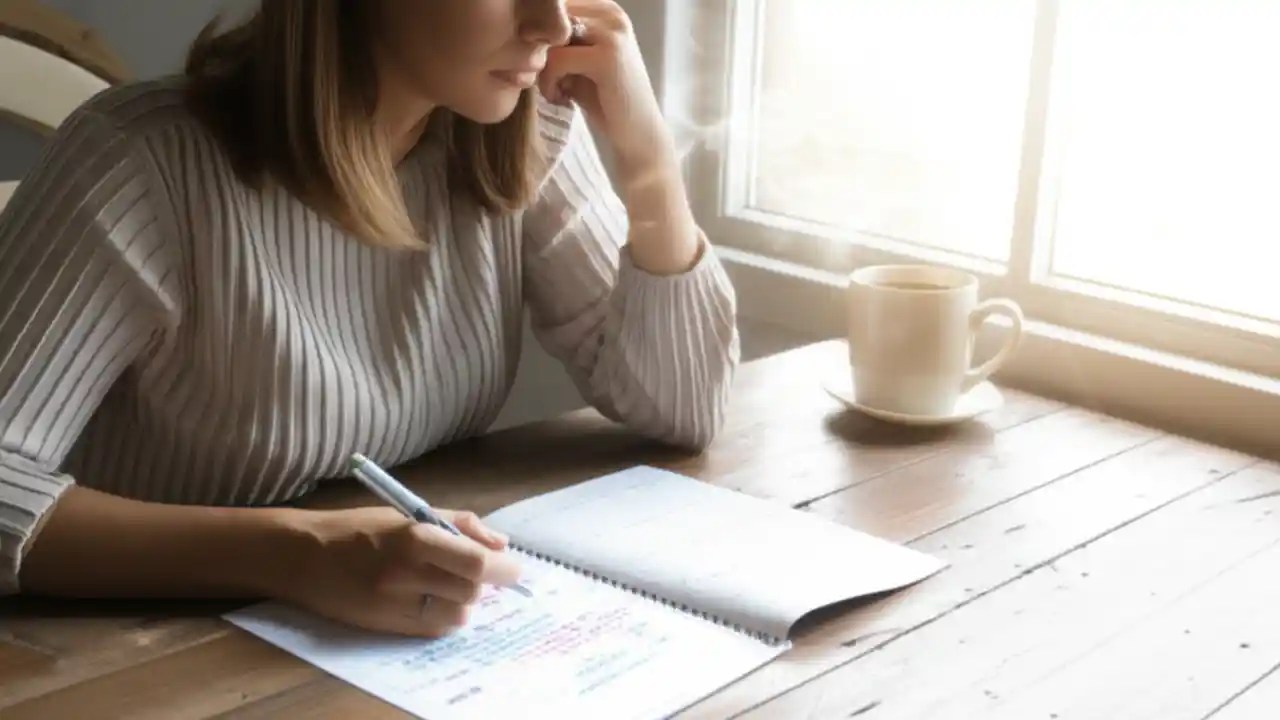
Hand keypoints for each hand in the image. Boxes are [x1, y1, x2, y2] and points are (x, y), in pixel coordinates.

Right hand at [276, 507, 520, 637]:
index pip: (478, 563)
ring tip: (448, 583)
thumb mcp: (408, 513)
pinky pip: (435, 629)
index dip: (504, 569)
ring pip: (458, 613)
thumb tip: (502, 544)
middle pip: (472, 590)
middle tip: (477, 572)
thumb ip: (459, 525)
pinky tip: (432, 599)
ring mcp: (396, 604)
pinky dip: (445, 616)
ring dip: (464, 600)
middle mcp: (408, 573)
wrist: (303, 557)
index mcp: (416, 538)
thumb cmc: (359, 529)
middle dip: (484, 582)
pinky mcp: (387, 626)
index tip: (512, 568)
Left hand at [540, 0, 673, 173]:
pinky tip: (561, 98)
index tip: (545, 65)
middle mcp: (612, 14)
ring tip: (555, 90)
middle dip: (538, 50)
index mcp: (606, 9)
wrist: (637, 134)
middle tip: (546, 80)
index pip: (554, 6)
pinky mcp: (607, 57)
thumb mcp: (577, 61)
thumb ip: (556, 40)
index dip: (539, 35)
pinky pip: (557, 59)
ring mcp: (613, 33)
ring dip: (542, 67)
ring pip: (550, 36)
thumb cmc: (604, 99)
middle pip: (549, 17)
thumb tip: (521, 28)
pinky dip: (549, 82)